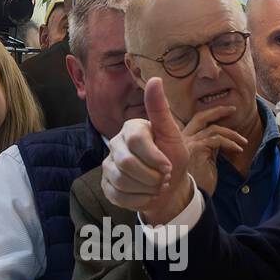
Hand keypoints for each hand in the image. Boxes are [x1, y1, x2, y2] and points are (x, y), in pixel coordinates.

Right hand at [101, 77, 193, 224]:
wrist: (169, 188)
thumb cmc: (172, 158)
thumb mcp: (172, 135)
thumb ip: (160, 109)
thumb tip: (154, 79)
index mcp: (131, 128)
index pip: (136, 141)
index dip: (154, 158)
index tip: (168, 167)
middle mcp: (115, 143)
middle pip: (126, 163)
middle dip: (151, 177)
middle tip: (164, 180)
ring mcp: (108, 164)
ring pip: (121, 180)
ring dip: (146, 189)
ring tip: (157, 187)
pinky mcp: (106, 184)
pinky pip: (116, 195)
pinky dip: (137, 200)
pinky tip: (146, 195)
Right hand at [182, 104, 245, 196]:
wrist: (190, 197)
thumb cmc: (197, 183)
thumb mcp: (203, 160)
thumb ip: (208, 148)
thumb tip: (221, 140)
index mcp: (182, 141)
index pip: (197, 122)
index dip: (211, 115)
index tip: (226, 113)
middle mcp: (182, 139)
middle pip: (200, 117)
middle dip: (218, 111)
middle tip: (232, 109)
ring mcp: (188, 143)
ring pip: (213, 129)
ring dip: (232, 134)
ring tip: (243, 141)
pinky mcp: (196, 149)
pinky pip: (217, 140)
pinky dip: (230, 143)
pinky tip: (238, 149)